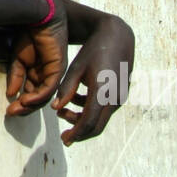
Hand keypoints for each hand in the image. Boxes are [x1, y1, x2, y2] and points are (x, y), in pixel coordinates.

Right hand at [4, 4, 67, 115]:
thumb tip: (10, 93)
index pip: (31, 93)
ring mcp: (54, 71)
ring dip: (31, 104)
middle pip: (38, 97)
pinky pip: (50, 86)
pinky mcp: (58, 67)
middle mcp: (47, 74)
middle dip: (25, 107)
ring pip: (45, 95)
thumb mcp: (17, 58)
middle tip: (11, 113)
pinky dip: (38, 96)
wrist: (36, 17)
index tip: (9, 110)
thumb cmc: (28, 34)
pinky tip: (27, 100)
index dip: (21, 103)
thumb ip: (16, 76)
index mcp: (38, 71)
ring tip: (17, 108)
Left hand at [52, 16, 134, 143]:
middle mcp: (115, 98)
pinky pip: (104, 109)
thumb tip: (55, 108)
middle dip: (80, 133)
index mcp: (102, 92)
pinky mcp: (120, 94)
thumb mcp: (76, 68)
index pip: (89, 122)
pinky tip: (74, 100)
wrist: (117, 37)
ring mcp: (120, 97)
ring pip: (100, 118)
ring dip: (82, 119)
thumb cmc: (93, 51)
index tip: (65, 139)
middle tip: (64, 136)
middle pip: (97, 126)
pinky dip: (89, 110)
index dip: (76, 133)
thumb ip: (66, 89)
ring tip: (62, 112)